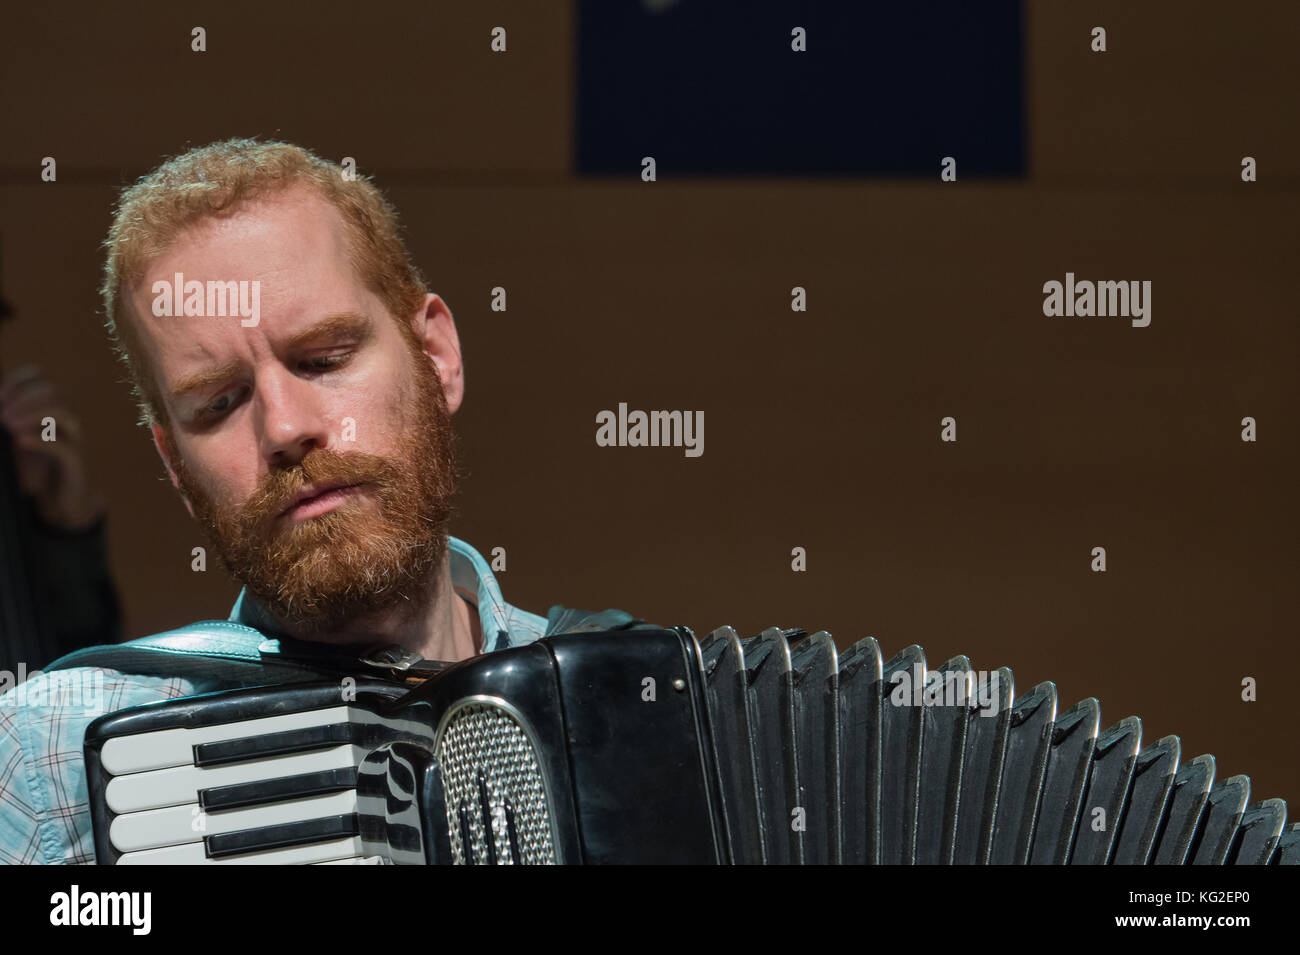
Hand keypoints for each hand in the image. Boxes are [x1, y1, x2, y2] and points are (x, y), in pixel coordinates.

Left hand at [0, 364, 105, 530]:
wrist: (60, 503)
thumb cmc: (37, 472)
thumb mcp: (15, 443)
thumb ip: (8, 425)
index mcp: (52, 411)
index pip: (42, 379)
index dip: (21, 380)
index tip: (0, 395)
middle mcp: (67, 421)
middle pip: (53, 391)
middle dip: (25, 397)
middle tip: (3, 414)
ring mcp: (74, 441)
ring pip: (63, 412)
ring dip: (33, 413)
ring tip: (9, 425)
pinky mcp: (76, 463)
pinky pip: (64, 446)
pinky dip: (41, 440)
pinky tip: (20, 441)